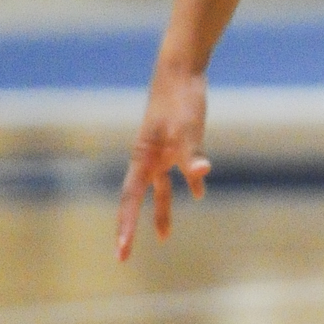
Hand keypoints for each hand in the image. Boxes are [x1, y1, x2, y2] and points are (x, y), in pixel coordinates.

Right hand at [115, 60, 210, 259]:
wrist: (183, 69)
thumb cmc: (180, 97)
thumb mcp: (188, 127)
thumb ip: (192, 153)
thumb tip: (202, 175)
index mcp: (143, 157)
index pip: (130, 199)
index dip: (126, 226)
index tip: (122, 251)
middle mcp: (149, 157)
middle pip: (137, 199)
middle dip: (132, 226)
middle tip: (124, 255)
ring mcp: (163, 150)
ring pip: (160, 188)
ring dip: (163, 210)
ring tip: (165, 236)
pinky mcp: (179, 142)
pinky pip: (182, 169)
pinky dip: (190, 181)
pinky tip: (199, 192)